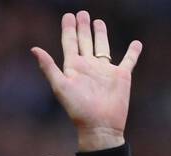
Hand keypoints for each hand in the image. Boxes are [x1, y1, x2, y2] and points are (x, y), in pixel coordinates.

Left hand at [31, 11, 141, 149]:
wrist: (100, 127)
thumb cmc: (78, 110)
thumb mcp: (60, 86)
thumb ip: (48, 67)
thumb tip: (34, 49)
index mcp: (74, 67)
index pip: (70, 42)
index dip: (68, 29)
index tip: (68, 16)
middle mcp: (89, 66)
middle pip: (85, 41)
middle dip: (83, 28)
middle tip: (82, 13)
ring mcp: (105, 70)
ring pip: (103, 47)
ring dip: (100, 34)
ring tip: (98, 22)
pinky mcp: (121, 76)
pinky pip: (129, 60)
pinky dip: (133, 52)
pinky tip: (137, 43)